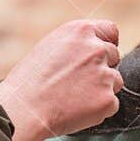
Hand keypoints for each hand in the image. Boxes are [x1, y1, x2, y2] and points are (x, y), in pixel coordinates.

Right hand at [0, 19, 122, 140]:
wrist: (24, 110)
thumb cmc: (29, 81)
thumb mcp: (50, 47)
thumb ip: (76, 45)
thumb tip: (96, 49)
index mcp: (81, 31)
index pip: (110, 30)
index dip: (107, 43)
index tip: (102, 54)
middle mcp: (96, 49)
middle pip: (115, 56)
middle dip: (102, 68)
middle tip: (77, 82)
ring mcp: (105, 74)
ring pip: (115, 81)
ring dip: (102, 89)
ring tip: (73, 97)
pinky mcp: (108, 99)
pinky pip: (111, 104)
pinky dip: (99, 109)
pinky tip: (76, 110)